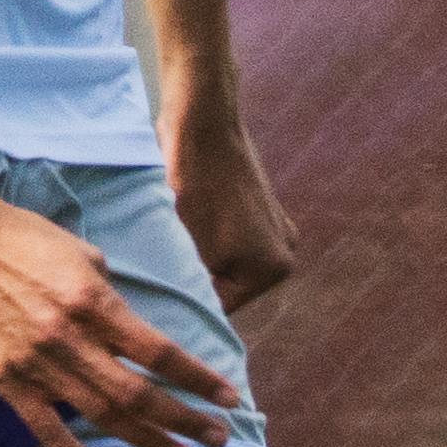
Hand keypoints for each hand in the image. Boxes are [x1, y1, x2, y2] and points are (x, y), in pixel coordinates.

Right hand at [0, 184, 241, 446]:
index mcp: (94, 304)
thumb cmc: (22, 238)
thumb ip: (111, 298)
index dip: (198, 379)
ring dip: (145, 440)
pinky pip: (44, 427)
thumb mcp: (84, 256)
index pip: (160, 353)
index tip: (229, 398)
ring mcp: (34, 363)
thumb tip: (133, 329)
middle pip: (137, 393)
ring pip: (100, 414)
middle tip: (219, 439)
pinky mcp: (3, 379)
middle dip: (184, 419)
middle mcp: (68, 339)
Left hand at [170, 112, 300, 314]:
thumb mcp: (193, 251)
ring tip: (175, 241)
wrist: (204, 128)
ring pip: (229, 263)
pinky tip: (188, 222)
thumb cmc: (195, 188)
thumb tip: (193, 318)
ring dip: (202, 258)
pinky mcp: (263, 208)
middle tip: (164, 263)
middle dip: (198, 278)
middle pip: (229, 287)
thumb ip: (202, 288)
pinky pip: (234, 240)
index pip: (222, 309)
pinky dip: (210, 238)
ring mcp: (278, 228)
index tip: (160, 289)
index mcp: (275, 269)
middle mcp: (286, 253)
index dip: (188, 301)